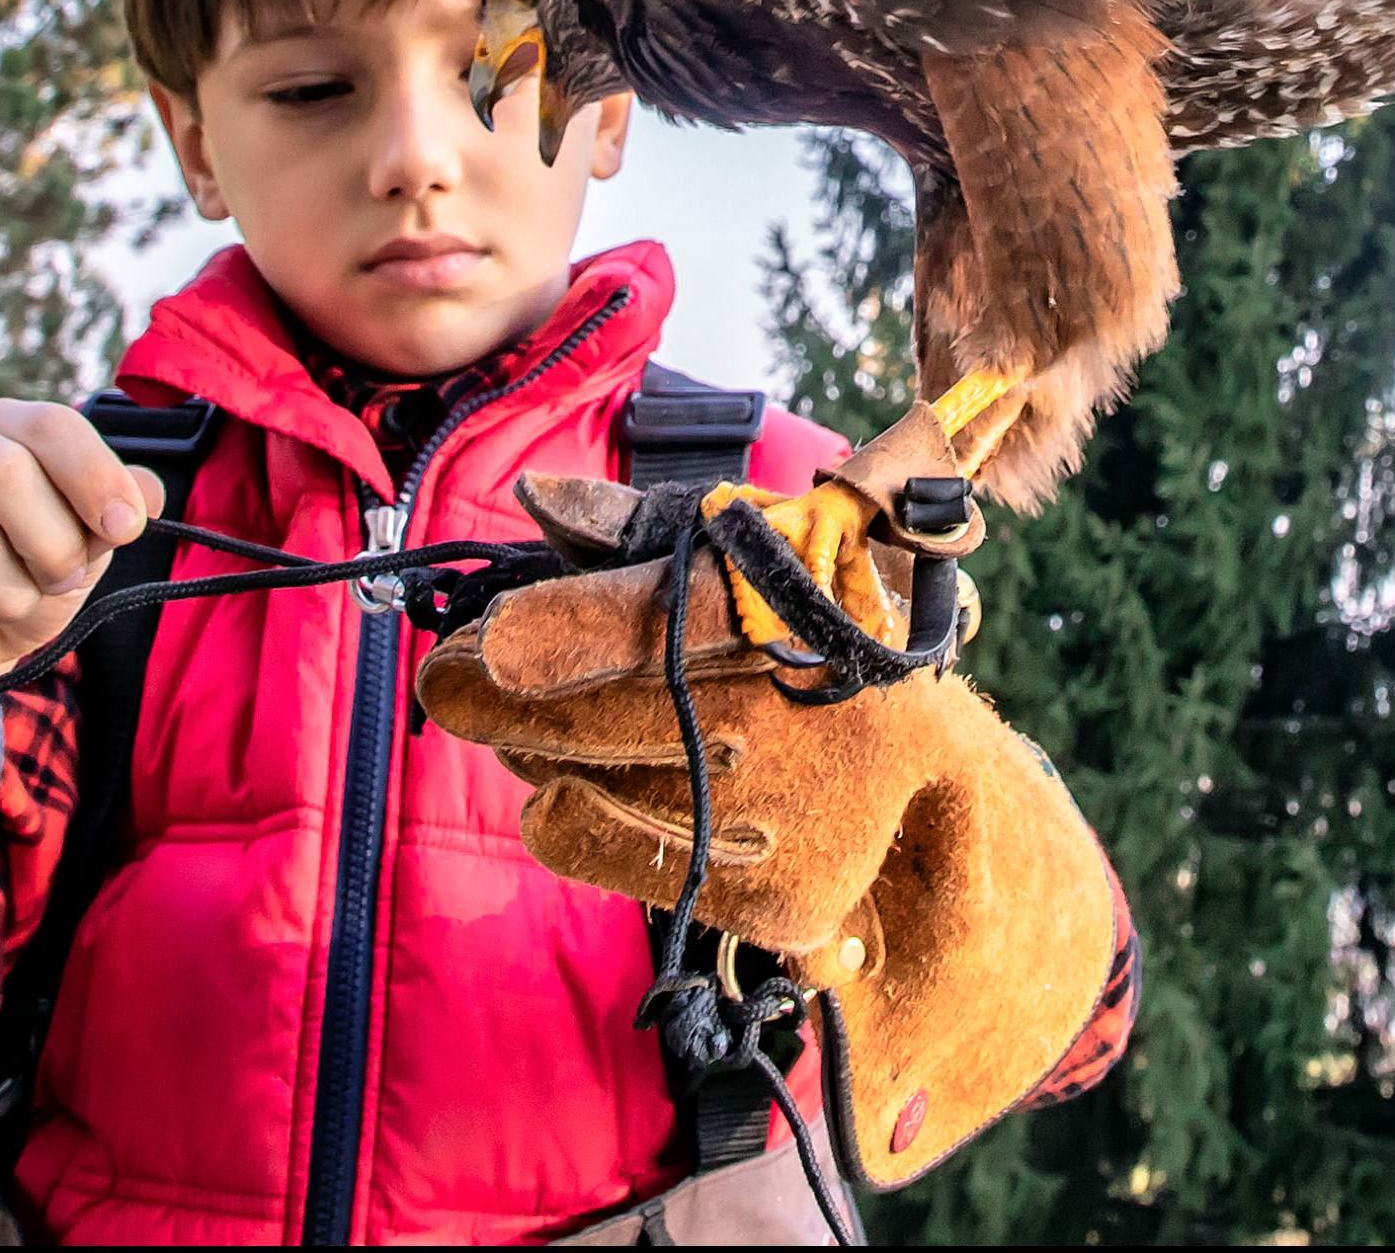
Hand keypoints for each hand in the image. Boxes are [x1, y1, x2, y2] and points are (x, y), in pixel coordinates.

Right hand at [0, 399, 159, 723]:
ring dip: (11, 593)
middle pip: (3, 471)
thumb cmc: (25, 579)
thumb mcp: (84, 545)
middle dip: (52, 543)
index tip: (125, 529)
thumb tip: (148, 492)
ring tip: (9, 604)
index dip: (94, 476)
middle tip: (60, 578)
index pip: (49, 425)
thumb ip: (118, 512)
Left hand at [415, 480, 1128, 1191]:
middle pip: (565, 715)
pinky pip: (599, 853)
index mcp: (776, 607)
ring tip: (543, 727)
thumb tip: (542, 502)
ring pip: (565, 785)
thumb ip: (638, 529)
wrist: (935, 781)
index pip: (633, 623)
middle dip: (487, 692)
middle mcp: (776, 712)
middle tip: (459, 677)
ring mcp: (775, 813)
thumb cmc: (811, 629)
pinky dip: (571, 817)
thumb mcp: (747, 550)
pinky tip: (585, 789)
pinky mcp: (771, 893)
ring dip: (533, 752)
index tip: (484, 643)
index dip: (545, 635)